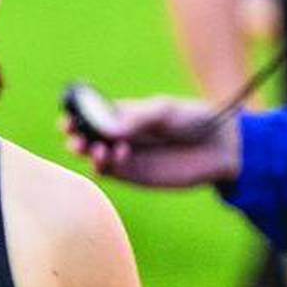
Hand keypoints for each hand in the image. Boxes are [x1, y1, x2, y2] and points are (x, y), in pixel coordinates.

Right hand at [61, 96, 240, 189]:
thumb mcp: (164, 111)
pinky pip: (111, 172)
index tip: (67, 118)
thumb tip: (107, 128)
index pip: (89, 115)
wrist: (219, 144)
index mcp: (121, 114)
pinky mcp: (135, 176)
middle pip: (85, 138)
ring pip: (95, 158)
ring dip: (90, 154)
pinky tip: (119, 155)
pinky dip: (108, 166)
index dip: (74, 117)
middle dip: (75, 139)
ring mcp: (125, 157)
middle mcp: (118, 136)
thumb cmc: (191, 119)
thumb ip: (137, 118)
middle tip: (75, 139)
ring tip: (99, 149)